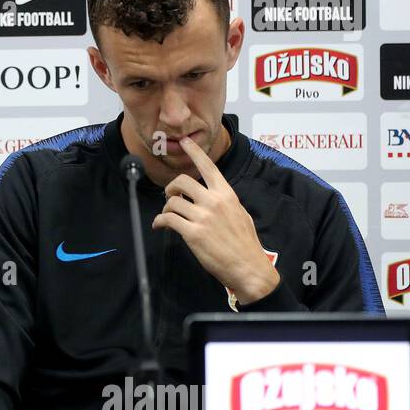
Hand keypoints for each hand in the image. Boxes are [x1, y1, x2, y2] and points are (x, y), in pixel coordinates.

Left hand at [151, 135, 279, 305]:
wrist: (249, 268)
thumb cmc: (246, 244)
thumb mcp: (241, 214)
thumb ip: (224, 202)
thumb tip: (211, 197)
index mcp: (227, 195)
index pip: (209, 167)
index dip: (195, 152)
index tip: (185, 142)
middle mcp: (214, 202)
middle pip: (182, 181)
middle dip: (171, 188)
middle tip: (170, 197)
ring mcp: (203, 217)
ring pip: (172, 202)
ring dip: (165, 208)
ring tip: (168, 217)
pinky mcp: (193, 233)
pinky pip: (167, 220)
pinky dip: (159, 221)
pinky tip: (160, 226)